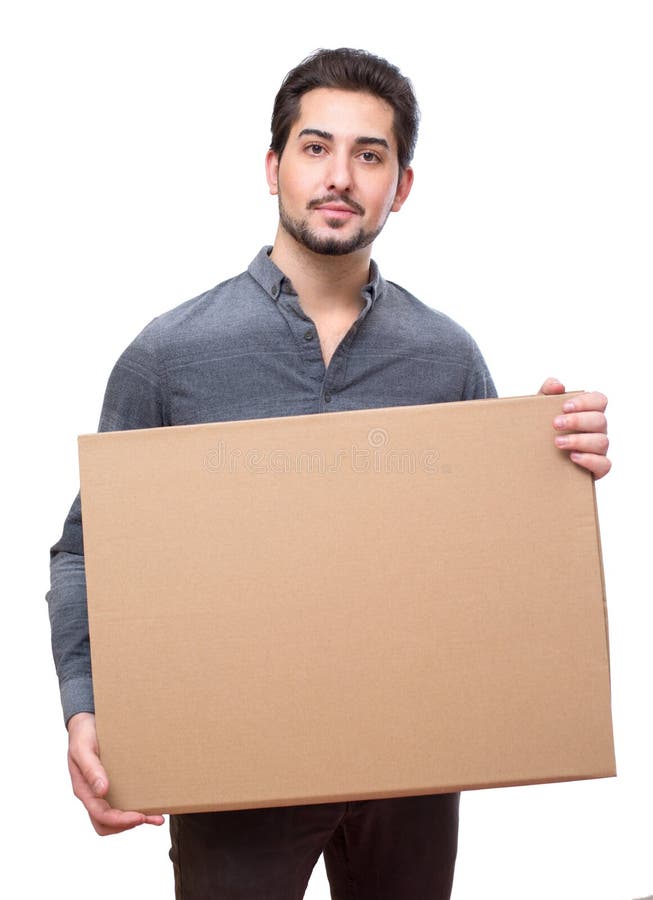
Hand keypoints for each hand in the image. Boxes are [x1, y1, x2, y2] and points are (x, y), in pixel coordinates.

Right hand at [67, 712, 164, 835]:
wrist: (86, 722)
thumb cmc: (83, 735)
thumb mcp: (83, 749)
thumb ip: (91, 769)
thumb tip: (102, 790)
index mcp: (84, 790)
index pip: (101, 816)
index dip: (120, 820)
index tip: (140, 817)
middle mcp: (93, 795)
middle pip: (107, 824)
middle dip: (128, 825)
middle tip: (151, 818)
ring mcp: (102, 791)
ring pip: (115, 818)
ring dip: (135, 820)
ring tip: (157, 817)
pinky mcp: (112, 784)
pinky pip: (122, 803)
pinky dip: (136, 808)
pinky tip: (151, 804)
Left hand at [539, 377, 610, 478]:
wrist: (531, 460)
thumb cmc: (540, 430)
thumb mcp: (539, 410)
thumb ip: (546, 393)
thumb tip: (557, 385)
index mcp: (587, 412)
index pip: (599, 400)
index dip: (586, 402)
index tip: (564, 407)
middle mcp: (596, 429)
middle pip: (600, 420)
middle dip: (578, 421)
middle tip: (555, 424)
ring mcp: (598, 449)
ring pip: (602, 441)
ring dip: (579, 440)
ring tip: (557, 443)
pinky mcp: (597, 469)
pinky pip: (605, 464)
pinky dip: (590, 460)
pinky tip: (573, 457)